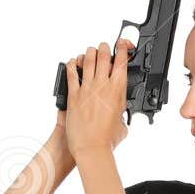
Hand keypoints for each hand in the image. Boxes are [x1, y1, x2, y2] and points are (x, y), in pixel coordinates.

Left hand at [63, 39, 133, 159]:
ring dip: (89, 53)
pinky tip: (74, 63)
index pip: (121, 61)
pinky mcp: (74, 94)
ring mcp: (87, 89)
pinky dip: (73, 64)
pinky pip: (72, 72)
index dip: (122, 48)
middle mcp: (102, 86)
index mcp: (118, 91)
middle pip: (103, 55)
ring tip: (90, 53)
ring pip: (88, 59)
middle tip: (104, 49)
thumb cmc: (107, 140)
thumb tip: (122, 112)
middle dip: (104, 48)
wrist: (91, 149)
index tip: (122, 44)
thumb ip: (122, 111)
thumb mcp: (122, 122)